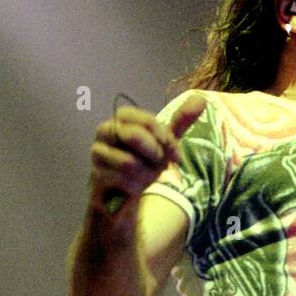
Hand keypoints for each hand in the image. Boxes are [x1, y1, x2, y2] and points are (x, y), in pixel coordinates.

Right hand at [87, 92, 207, 215]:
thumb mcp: (165, 144)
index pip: (147, 121)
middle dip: (154, 157)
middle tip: (157, 166)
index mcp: (122, 118)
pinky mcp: (94, 175)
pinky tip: (132, 189)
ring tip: (144, 178)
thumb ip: (181, 122)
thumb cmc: (144, 164)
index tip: (176, 155)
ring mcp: (96, 153)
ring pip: (130, 163)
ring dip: (146, 176)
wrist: (124, 196)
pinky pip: (123, 180)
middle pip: (135, 137)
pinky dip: (135, 188)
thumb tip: (201, 99)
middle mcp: (105, 131)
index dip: (165, 139)